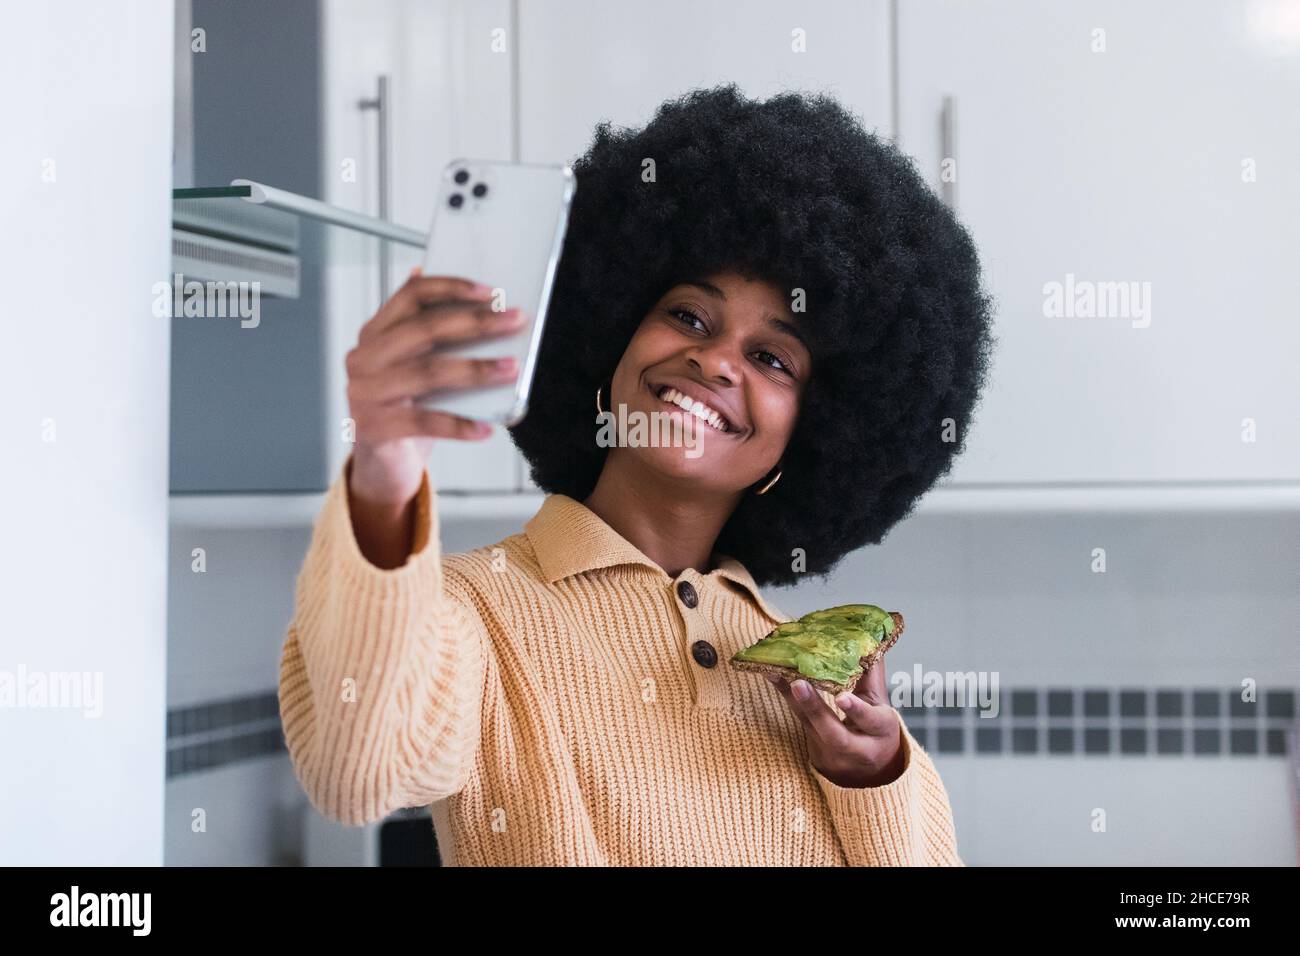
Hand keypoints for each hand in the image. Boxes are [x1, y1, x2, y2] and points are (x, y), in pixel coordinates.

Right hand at [347, 268, 525, 505]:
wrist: (383, 463)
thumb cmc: (410, 407)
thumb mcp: (420, 367)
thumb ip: (438, 339)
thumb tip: (486, 311)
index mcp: (375, 333)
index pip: (412, 296)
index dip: (452, 288)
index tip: (491, 291)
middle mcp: (364, 358)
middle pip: (425, 330)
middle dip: (476, 323)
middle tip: (515, 320)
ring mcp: (364, 393)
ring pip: (428, 373)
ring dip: (476, 369)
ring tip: (511, 368)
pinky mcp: (373, 428)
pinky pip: (424, 422)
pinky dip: (459, 425)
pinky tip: (486, 428)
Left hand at [768, 650, 904, 788]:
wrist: (871, 773)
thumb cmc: (876, 732)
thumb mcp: (880, 705)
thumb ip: (871, 675)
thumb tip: (868, 637)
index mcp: (880, 732)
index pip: (870, 721)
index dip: (856, 710)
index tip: (841, 697)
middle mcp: (856, 749)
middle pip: (834, 734)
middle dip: (814, 708)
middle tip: (797, 684)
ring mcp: (831, 755)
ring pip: (809, 726)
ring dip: (792, 698)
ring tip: (775, 672)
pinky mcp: (813, 752)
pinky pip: (798, 722)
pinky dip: (787, 698)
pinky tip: (773, 676)